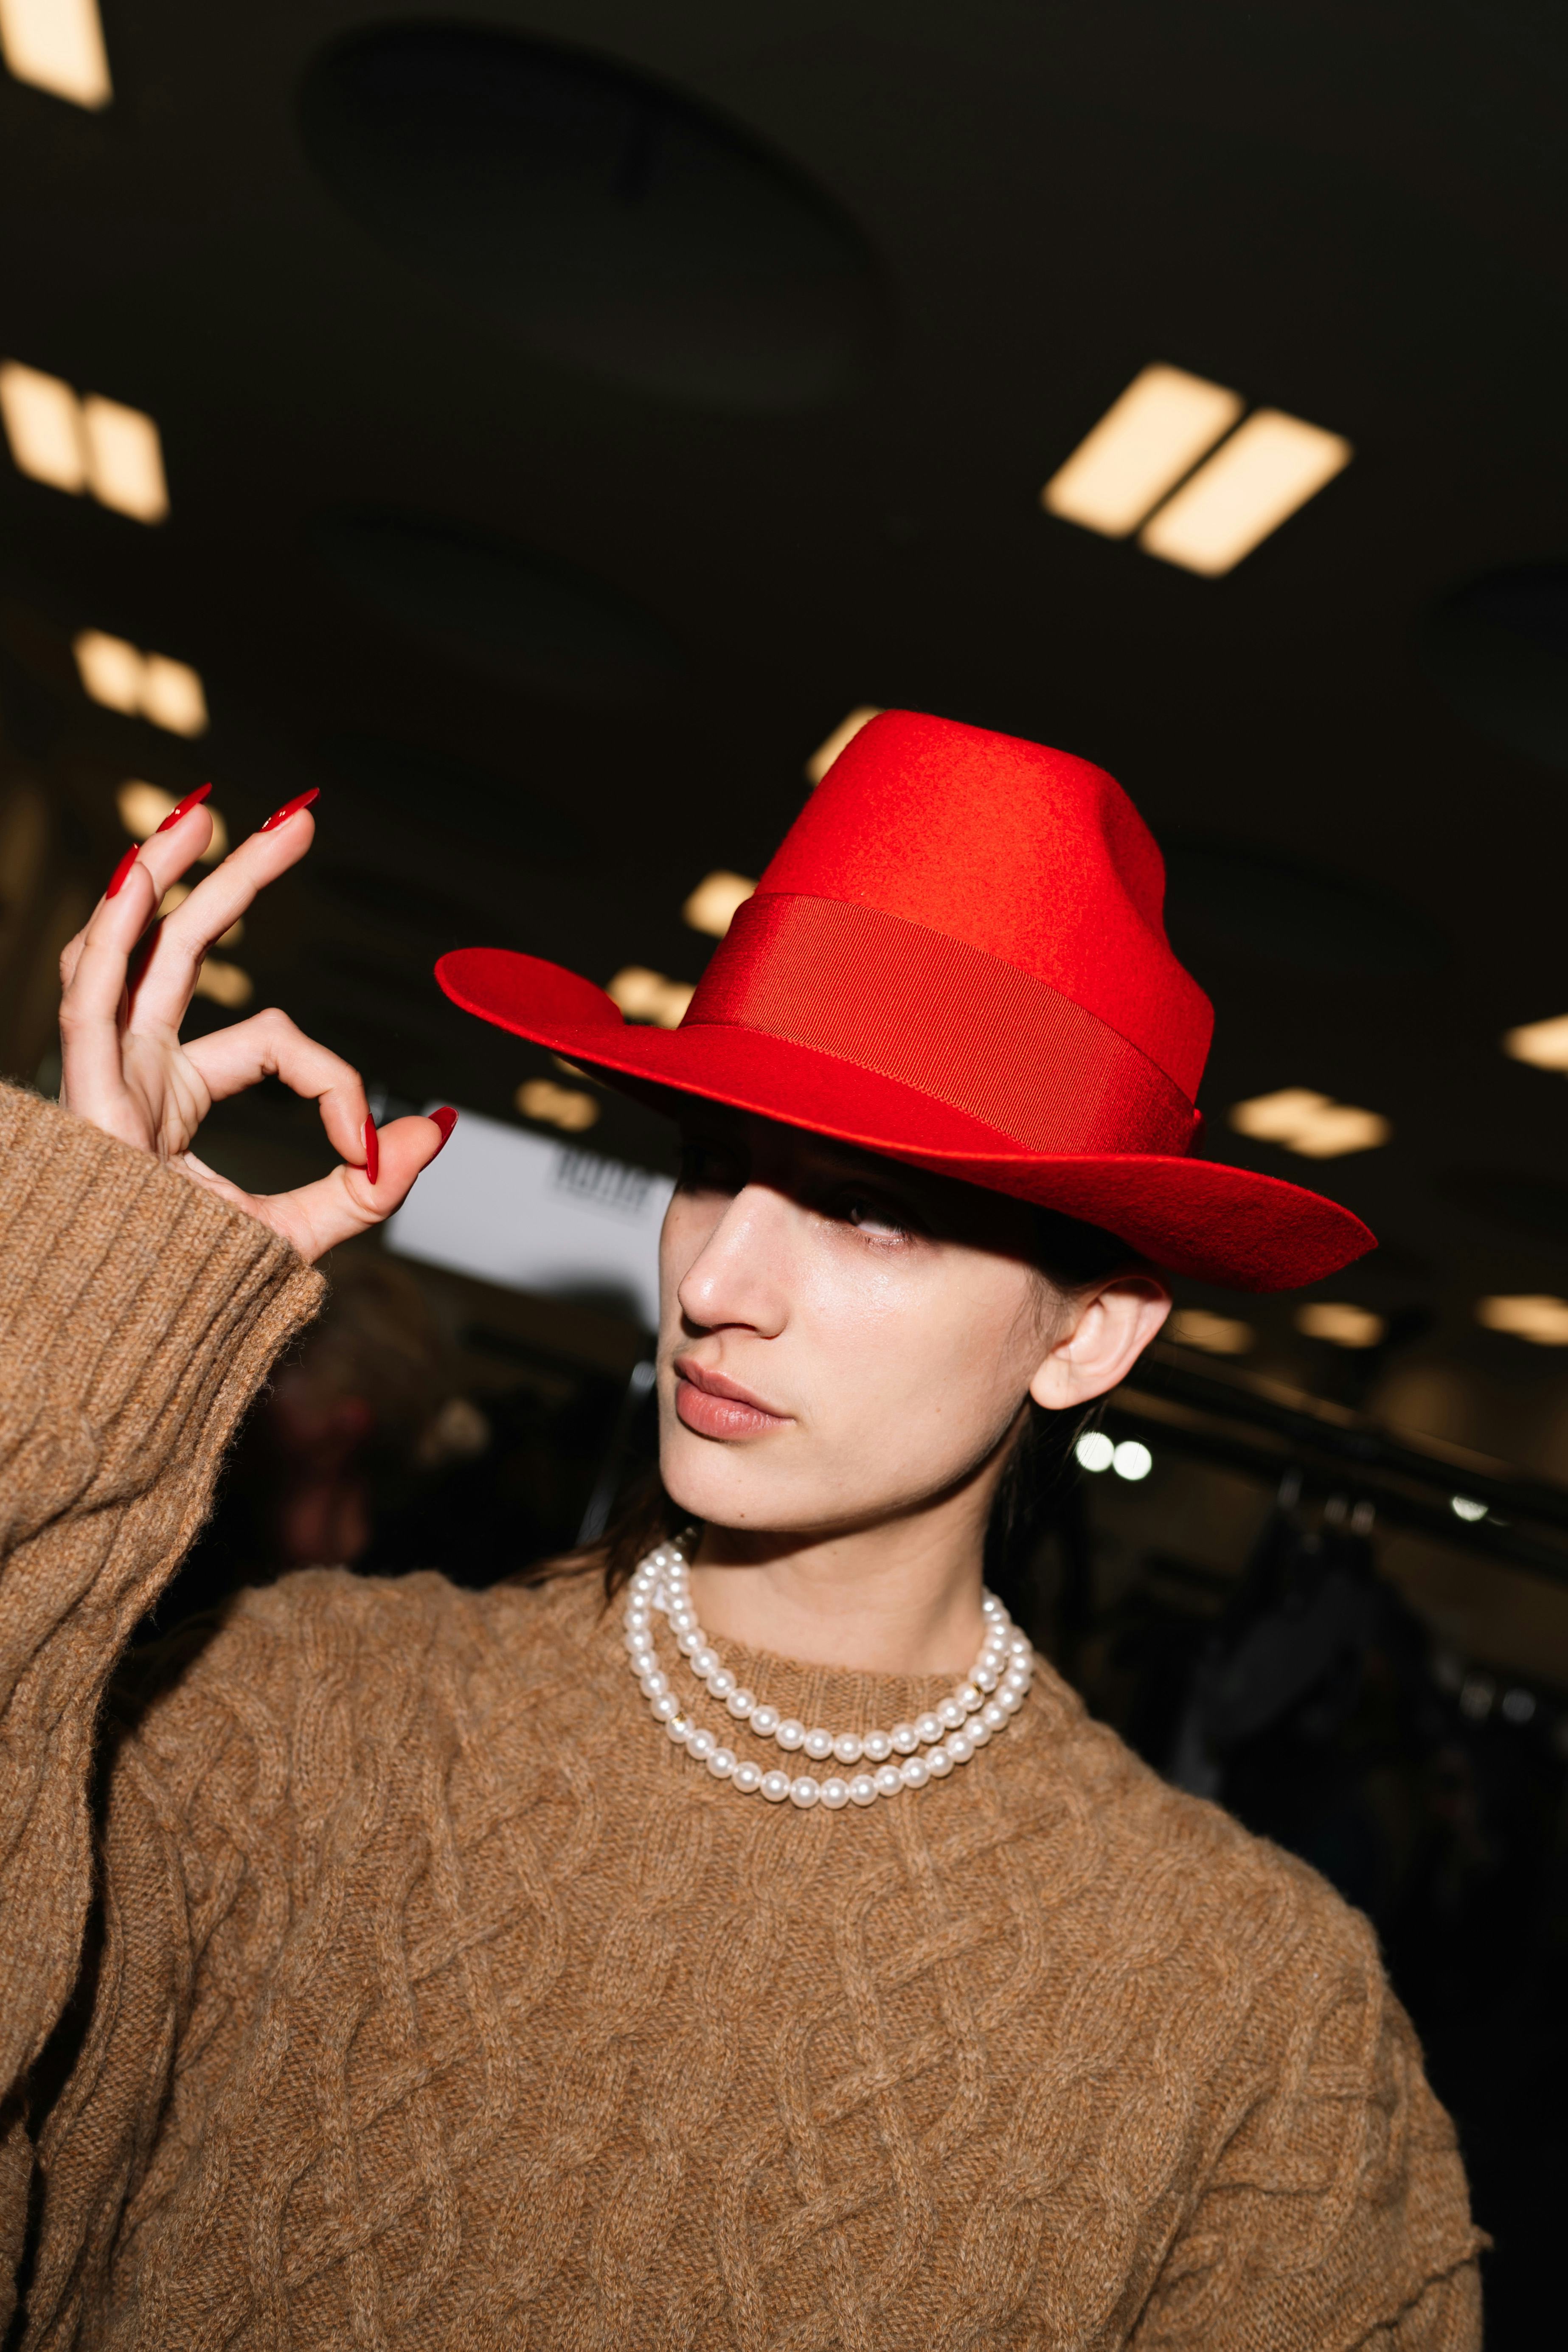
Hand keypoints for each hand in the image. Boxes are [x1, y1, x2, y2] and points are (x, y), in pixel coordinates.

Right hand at [57, 790, 452, 1262]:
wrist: (123, 1340)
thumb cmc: (188, 1292)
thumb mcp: (297, 1234)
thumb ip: (367, 1187)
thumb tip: (440, 1127)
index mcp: (175, 1094)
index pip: (274, 1042)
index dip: (333, 1082)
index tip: (366, 1145)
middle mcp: (132, 1068)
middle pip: (186, 949)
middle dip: (240, 880)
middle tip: (298, 822)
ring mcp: (100, 1073)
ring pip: (133, 948)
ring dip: (165, 875)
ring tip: (205, 812)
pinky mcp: (82, 1089)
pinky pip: (93, 990)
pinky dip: (118, 927)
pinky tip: (145, 869)